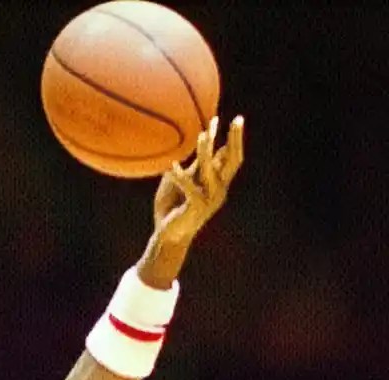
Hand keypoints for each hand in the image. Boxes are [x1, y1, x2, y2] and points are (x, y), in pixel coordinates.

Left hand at [152, 115, 245, 245]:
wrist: (168, 236)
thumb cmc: (173, 206)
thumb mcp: (184, 181)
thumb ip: (194, 165)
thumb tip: (200, 144)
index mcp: (217, 182)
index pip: (231, 157)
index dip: (233, 139)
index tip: (234, 119)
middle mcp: (218, 189)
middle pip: (233, 161)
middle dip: (235, 140)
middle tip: (236, 120)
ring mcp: (209, 199)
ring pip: (211, 172)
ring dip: (207, 152)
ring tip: (202, 135)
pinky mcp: (196, 208)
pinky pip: (190, 189)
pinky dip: (180, 177)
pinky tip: (171, 167)